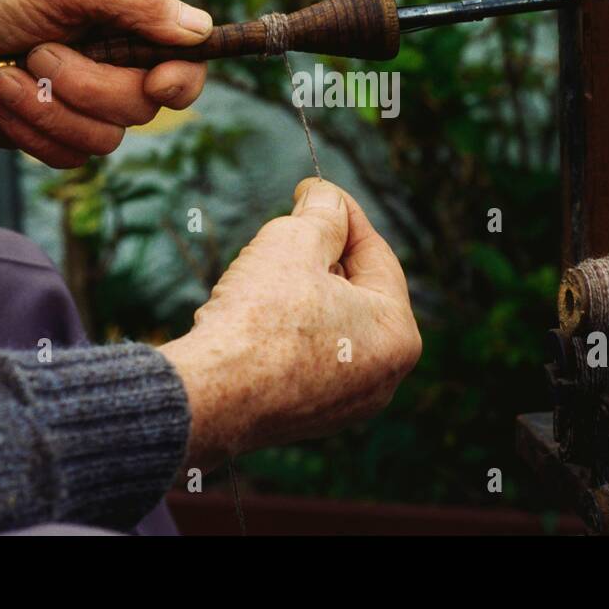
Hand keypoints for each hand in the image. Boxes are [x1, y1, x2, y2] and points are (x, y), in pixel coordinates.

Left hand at [0, 0, 211, 164]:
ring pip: (108, 137)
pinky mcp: (58, 139)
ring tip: (9, 73)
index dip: (182, 79)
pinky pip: (72, 156)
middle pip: (146, 104)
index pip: (186, 61)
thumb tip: (200, 30)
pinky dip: (31, 127)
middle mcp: (115, 65)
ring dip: (50, 106)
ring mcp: (86, 106)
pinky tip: (1, 99)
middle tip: (40, 53)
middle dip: (88, 84)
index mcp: (124, 21)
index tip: (158, 83)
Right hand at [159, 178, 420, 471]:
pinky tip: (253, 316)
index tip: (313, 190)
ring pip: (328, 324)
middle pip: (355, 291)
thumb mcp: (295, 241)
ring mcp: (346, 404)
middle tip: (287, 226)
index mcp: (397, 334)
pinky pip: (304, 357)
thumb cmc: (260, 318)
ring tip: (263, 273)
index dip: (342, 214)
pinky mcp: (306, 418)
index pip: (376, 255)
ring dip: (300, 292)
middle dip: (320, 256)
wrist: (210, 396)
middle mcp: (383, 377)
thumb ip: (322, 213)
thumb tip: (327, 198)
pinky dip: (284, 331)